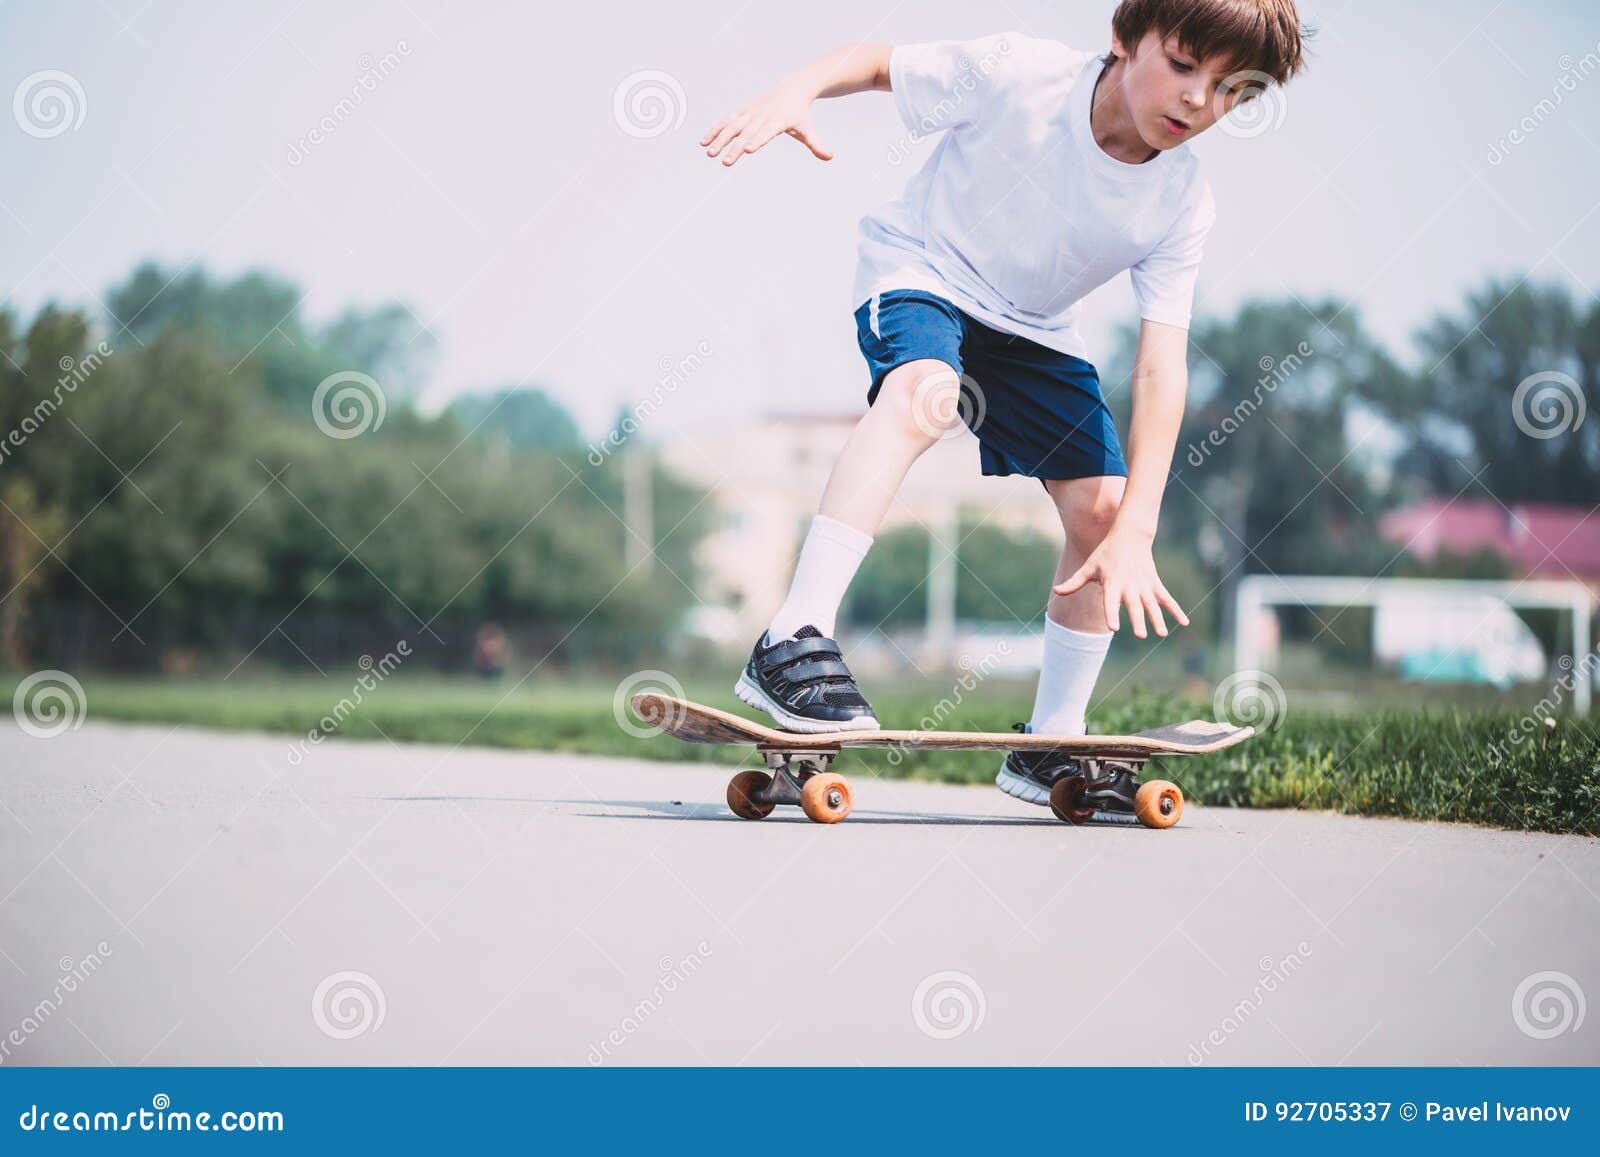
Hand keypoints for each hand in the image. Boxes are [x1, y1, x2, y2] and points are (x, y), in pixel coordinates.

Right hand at [700, 79, 833, 166]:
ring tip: (708, 153)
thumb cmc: (800, 113)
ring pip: (732, 126)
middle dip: (734, 148)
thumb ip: (816, 145)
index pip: (765, 133)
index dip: (756, 141)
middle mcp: (761, 116)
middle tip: (725, 162)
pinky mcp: (743, 111)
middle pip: (746, 133)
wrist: (792, 87)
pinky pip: (727, 121)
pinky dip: (715, 130)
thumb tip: (830, 157)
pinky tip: (704, 142)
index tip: (747, 151)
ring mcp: (750, 113)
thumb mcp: (808, 128)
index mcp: (777, 121)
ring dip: (719, 139)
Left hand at [1053, 532, 1189, 638]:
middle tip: (1140, 636)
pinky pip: (1167, 598)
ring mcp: (1144, 584)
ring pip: (1152, 604)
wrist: (1129, 535)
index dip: (1112, 613)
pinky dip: (1176, 610)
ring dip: (1158, 618)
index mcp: (1112, 583)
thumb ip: (1074, 582)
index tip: (1114, 627)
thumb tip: (1056, 592)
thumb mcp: (1089, 567)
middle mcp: (1129, 585)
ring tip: (1161, 634)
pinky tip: (1184, 623)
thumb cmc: (1105, 554)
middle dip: (1138, 620)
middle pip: (1134, 605)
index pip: (1111, 601)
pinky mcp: (1155, 583)